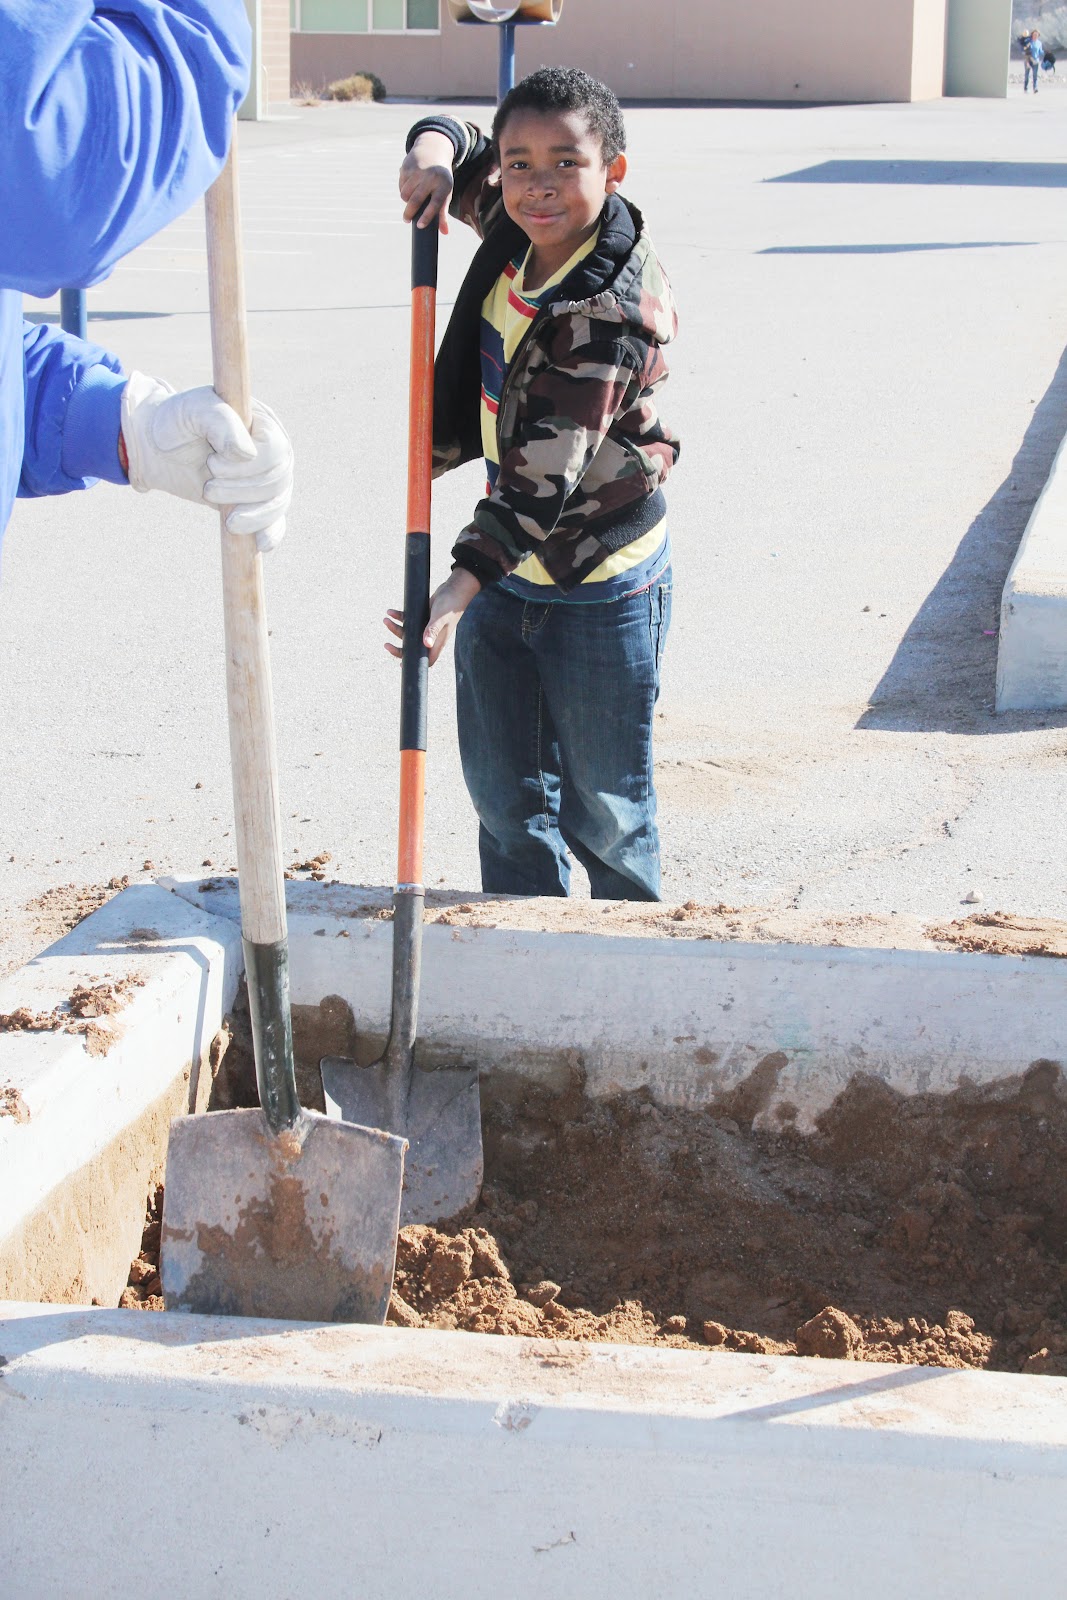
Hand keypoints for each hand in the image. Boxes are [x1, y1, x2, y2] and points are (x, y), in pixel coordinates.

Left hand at [120, 371, 293, 552]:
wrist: (157, 448)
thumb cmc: (176, 423)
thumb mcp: (193, 412)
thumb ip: (220, 422)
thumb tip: (247, 453)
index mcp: (263, 423)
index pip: (275, 450)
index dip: (249, 465)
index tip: (213, 464)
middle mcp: (273, 450)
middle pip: (277, 480)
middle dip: (242, 492)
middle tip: (209, 488)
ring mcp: (267, 477)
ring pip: (277, 503)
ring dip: (251, 515)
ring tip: (223, 515)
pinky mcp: (257, 501)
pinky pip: (275, 520)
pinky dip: (271, 532)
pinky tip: (262, 544)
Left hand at [385, 568, 481, 666]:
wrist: (455, 588)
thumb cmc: (451, 605)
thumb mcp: (440, 618)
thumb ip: (433, 630)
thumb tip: (426, 644)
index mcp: (437, 641)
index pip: (427, 659)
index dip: (415, 664)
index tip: (402, 664)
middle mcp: (431, 637)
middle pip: (413, 647)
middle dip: (399, 647)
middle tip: (386, 645)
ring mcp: (427, 627)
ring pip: (409, 633)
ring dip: (396, 628)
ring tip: (386, 619)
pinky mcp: (423, 616)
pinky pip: (409, 620)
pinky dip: (400, 617)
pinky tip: (392, 612)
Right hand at [399, 133, 454, 233]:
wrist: (433, 150)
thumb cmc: (441, 178)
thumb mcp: (445, 192)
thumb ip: (443, 212)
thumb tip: (444, 233)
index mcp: (443, 185)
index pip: (435, 204)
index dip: (427, 216)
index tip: (419, 226)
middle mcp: (431, 177)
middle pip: (416, 200)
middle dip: (409, 213)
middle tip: (406, 220)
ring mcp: (418, 171)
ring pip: (406, 194)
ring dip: (406, 200)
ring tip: (410, 199)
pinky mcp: (407, 167)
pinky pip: (401, 186)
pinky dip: (403, 190)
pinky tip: (409, 186)